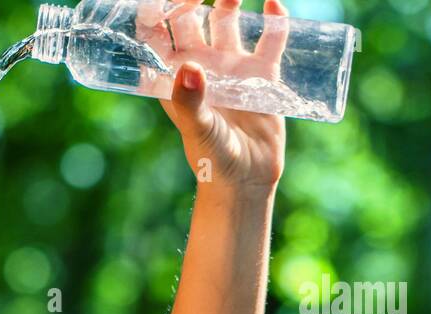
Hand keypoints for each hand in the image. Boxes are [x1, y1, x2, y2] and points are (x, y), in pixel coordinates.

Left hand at [137, 0, 288, 192]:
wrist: (247, 180)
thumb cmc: (212, 160)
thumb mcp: (198, 130)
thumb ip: (190, 102)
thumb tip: (190, 67)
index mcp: (173, 77)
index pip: (155, 35)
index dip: (156, 11)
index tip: (162, 0)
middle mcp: (199, 65)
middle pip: (190, 18)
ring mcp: (230, 65)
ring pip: (227, 20)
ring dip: (229, 0)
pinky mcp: (262, 72)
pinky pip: (270, 37)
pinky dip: (274, 18)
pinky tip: (274, 4)